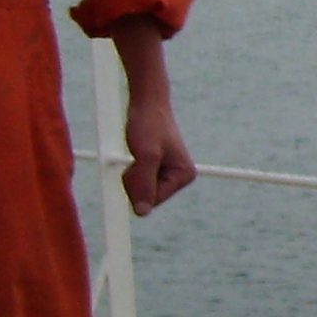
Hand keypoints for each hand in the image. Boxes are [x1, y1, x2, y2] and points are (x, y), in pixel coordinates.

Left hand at [123, 96, 197, 214]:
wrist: (146, 103)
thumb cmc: (148, 125)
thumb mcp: (145, 156)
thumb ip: (144, 185)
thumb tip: (141, 213)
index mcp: (184, 176)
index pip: (153, 200)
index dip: (138, 185)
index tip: (138, 162)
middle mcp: (180, 177)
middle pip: (147, 198)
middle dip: (135, 181)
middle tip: (138, 155)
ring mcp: (169, 174)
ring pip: (141, 192)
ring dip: (132, 176)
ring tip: (138, 152)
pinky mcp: (158, 170)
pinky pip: (139, 183)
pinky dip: (132, 172)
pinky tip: (138, 154)